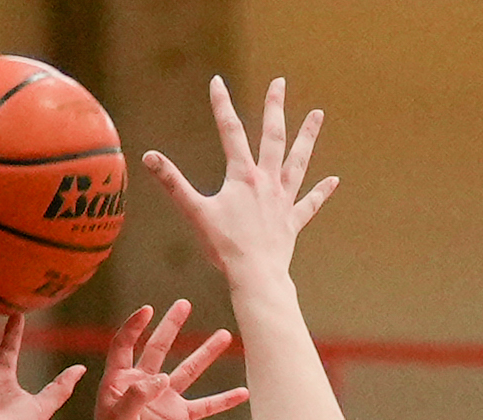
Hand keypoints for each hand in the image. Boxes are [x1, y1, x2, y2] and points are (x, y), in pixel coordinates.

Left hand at [90, 300, 249, 419]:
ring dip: (205, 354)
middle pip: (158, 348)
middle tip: (184, 304)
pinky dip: (224, 400)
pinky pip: (205, 406)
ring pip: (187, 371)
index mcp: (119, 381)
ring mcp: (163, 400)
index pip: (125, 345)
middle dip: (171, 326)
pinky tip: (242, 392)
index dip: (135, 326)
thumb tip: (163, 378)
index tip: (148, 310)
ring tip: (224, 335)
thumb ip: (137, 397)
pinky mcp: (179, 418)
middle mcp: (142, 385)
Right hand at [144, 76, 338, 278]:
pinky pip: (310, 204)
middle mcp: (267, 182)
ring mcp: (283, 201)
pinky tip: (334, 181)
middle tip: (279, 82)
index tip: (218, 81)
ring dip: (307, 137)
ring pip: (298, 162)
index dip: (222, 105)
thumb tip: (148, 157)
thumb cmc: (225, 247)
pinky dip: (321, 192)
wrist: (256, 276)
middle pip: (273, 137)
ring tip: (318, 115)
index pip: (230, 132)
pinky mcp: (292, 222)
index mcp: (243, 177)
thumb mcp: (195, 212)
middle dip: (274, 107)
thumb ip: (172, 183)